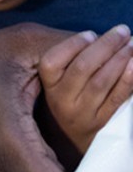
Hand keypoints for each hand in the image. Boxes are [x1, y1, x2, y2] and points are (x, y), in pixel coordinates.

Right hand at [38, 25, 132, 153]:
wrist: (72, 140)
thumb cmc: (70, 99)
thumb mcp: (59, 83)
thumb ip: (71, 60)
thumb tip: (101, 37)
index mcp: (48, 86)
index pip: (52, 62)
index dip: (72, 45)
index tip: (91, 33)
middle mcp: (62, 101)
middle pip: (82, 68)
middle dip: (105, 46)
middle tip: (121, 30)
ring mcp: (83, 114)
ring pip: (101, 81)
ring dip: (120, 58)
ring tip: (132, 43)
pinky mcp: (102, 123)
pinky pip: (117, 98)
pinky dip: (128, 79)